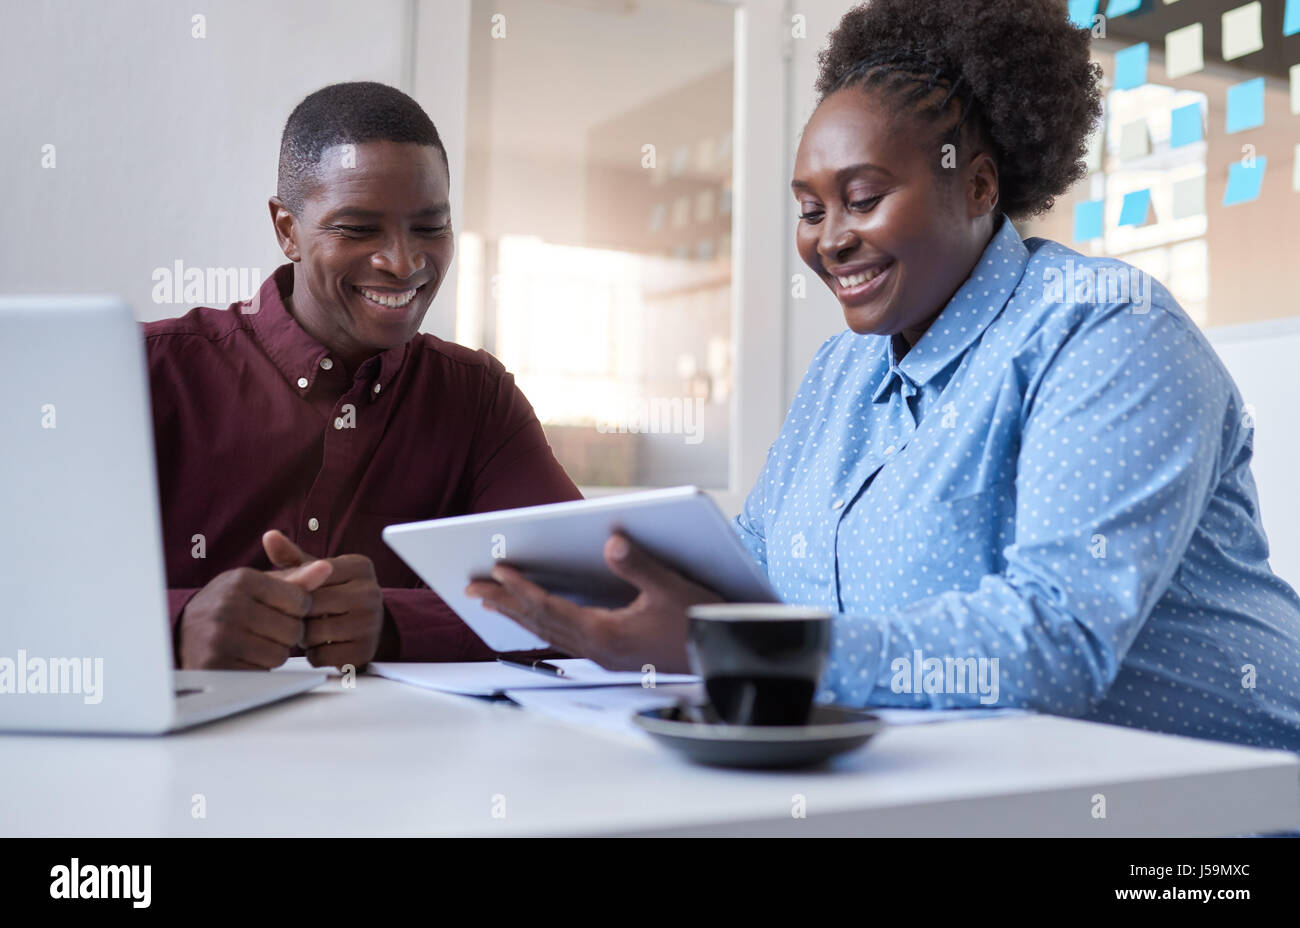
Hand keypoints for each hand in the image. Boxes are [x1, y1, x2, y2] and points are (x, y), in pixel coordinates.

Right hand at [176, 559, 332, 669]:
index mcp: (243, 580)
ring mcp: (220, 636)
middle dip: (287, 634)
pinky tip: (243, 656)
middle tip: (266, 629)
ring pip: (280, 654)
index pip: (301, 601)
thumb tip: (326, 569)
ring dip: (273, 652)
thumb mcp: (258, 584)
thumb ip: (295, 578)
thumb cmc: (228, 604)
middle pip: (293, 630)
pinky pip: (261, 672)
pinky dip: (258, 667)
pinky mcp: (216, 664)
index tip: (281, 610)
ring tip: (254, 642)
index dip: (297, 610)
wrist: (181, 631)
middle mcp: (229, 605)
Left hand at [263, 530, 384, 669]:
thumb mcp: (318, 573)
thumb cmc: (335, 595)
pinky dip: (314, 655)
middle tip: (301, 616)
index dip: (297, 591)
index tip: (299, 595)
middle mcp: (371, 593)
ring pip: (314, 633)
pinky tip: (321, 646)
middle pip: (311, 606)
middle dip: (299, 615)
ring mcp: (371, 623)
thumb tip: (269, 536)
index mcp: (360, 566)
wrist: (369, 626)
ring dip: (304, 637)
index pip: (312, 578)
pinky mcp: (365, 652)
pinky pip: (322, 657)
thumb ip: (292, 556)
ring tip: (311, 630)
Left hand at [464, 532, 721, 672]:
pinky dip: (544, 623)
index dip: (521, 590)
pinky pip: (566, 638)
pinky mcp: (615, 655)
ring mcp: (606, 656)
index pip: (551, 609)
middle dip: (506, 604)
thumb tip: (610, 540)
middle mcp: (600, 649)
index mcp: (607, 634)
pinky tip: (537, 618)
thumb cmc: (702, 623)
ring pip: (551, 634)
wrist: (726, 657)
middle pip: (541, 624)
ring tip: (492, 601)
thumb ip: (640, 564)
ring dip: (519, 615)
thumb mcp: (674, 587)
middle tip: (471, 588)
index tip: (497, 572)